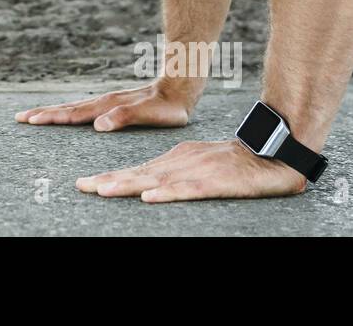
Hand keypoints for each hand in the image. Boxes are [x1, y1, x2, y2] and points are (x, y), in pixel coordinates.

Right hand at [15, 79, 199, 130]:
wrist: (180, 87)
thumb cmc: (168, 106)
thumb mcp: (150, 114)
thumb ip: (123, 118)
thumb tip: (96, 126)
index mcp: (107, 107)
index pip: (73, 114)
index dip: (51, 118)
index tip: (29, 120)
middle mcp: (103, 103)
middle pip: (67, 108)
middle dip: (43, 114)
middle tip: (19, 117)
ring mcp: (107, 102)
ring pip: (74, 107)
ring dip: (53, 111)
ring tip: (34, 115)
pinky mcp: (112, 104)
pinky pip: (84, 108)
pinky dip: (69, 111)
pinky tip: (66, 116)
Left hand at [76, 139, 306, 201]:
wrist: (270, 154)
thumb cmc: (234, 163)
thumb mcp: (198, 164)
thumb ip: (175, 172)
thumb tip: (150, 185)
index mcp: (175, 158)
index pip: (137, 170)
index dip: (111, 177)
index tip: (87, 183)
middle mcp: (179, 162)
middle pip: (138, 173)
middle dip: (108, 180)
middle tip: (81, 186)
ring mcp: (195, 171)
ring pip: (155, 180)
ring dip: (127, 185)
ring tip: (103, 190)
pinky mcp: (213, 182)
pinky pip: (186, 190)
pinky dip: (167, 193)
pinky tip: (149, 197)